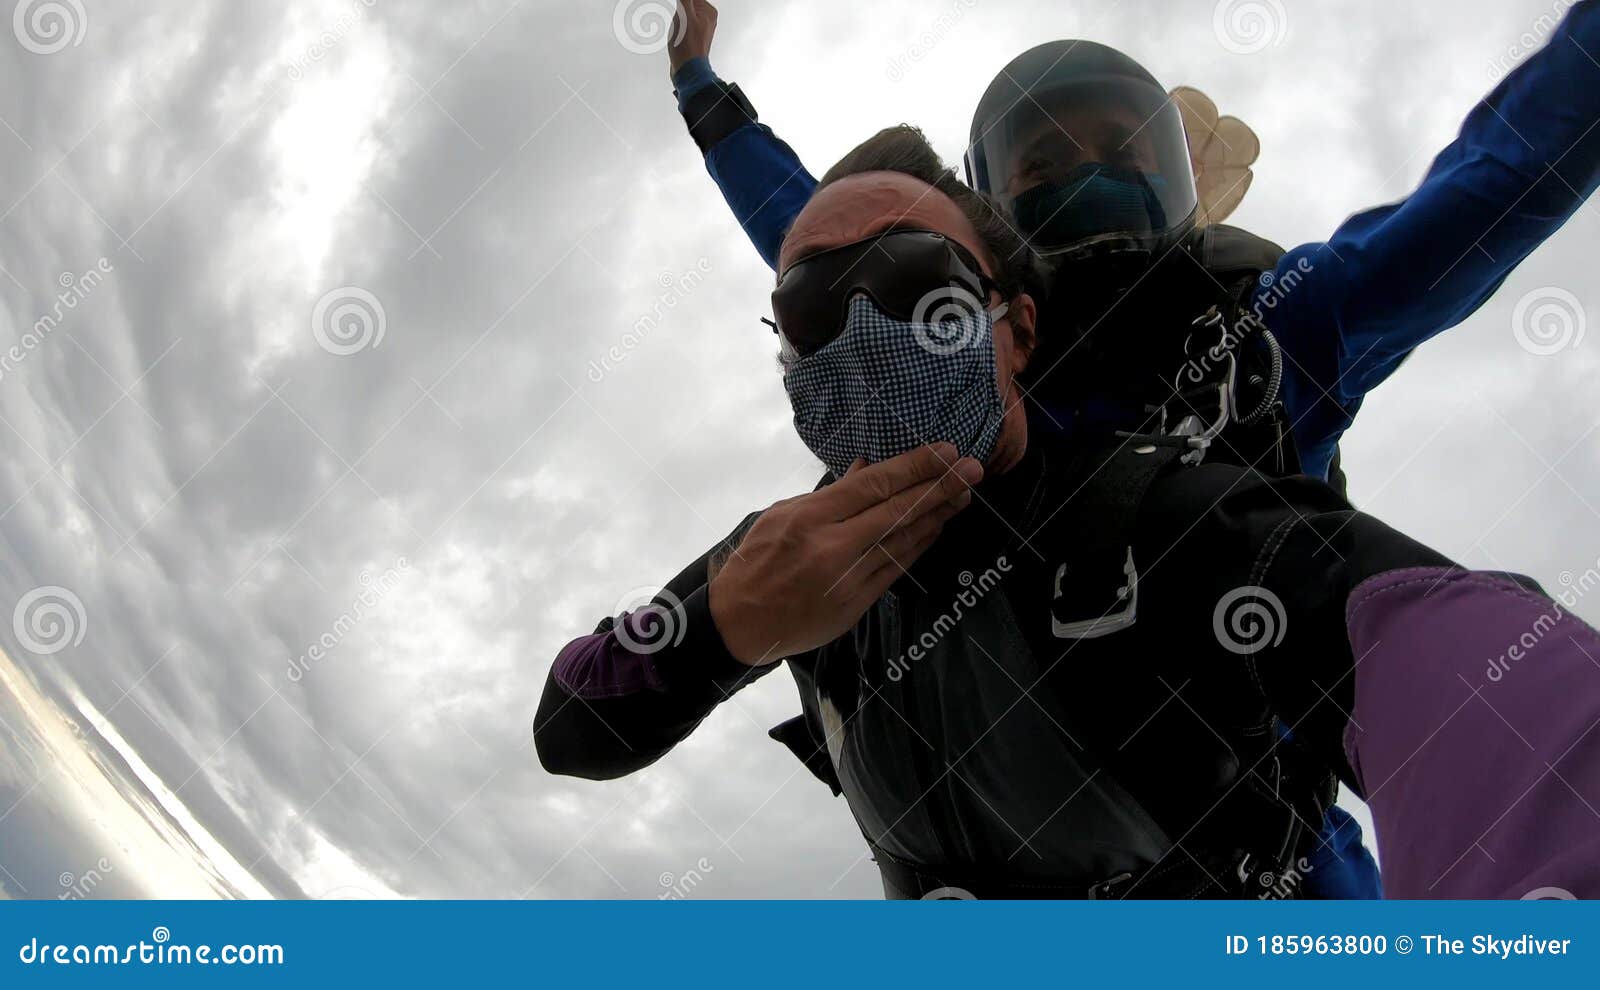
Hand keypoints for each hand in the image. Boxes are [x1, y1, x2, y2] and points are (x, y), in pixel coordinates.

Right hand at [668, 0, 716, 74]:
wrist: (688, 70)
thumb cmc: (688, 47)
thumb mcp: (684, 15)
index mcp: (709, 11)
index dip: (681, 4)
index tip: (680, 15)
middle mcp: (707, 19)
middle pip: (686, 4)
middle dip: (678, 12)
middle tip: (679, 24)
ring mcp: (700, 28)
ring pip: (682, 14)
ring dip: (676, 20)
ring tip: (679, 32)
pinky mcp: (693, 36)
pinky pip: (682, 24)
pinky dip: (677, 28)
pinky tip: (677, 36)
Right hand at [708, 444, 983, 664]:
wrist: (738, 624)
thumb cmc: (755, 563)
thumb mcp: (780, 515)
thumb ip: (829, 493)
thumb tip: (867, 467)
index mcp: (810, 518)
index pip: (874, 484)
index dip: (915, 467)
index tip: (946, 451)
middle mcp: (833, 547)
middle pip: (897, 511)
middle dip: (939, 487)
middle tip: (973, 469)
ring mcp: (848, 579)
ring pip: (904, 541)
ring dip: (937, 516)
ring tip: (963, 495)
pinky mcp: (856, 604)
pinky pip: (896, 568)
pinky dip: (918, 546)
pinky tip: (935, 528)